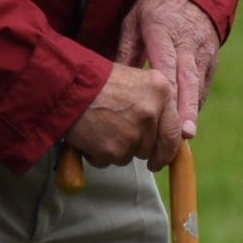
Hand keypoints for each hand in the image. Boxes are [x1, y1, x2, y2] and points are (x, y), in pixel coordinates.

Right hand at [65, 63, 179, 169]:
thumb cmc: (99, 81)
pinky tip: (91, 135)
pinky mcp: (114, 150)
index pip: (175, 130)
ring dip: (119, 150)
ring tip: (102, 128)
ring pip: (132, 155)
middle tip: (125, 144)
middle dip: (142, 150)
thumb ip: (155, 102)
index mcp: (162, 91)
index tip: (163, 157)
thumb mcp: (137, 81)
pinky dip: (100, 154)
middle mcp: (152, 113)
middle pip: (155, 148)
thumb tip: (167, 129)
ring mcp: (134, 134)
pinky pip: (111, 161)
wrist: (67, 87)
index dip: (169, 148)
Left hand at [116, 0, 218, 138]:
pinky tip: (188, 121)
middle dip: (187, 109)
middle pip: (188, 79)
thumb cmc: (156, 8)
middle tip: (185, 135)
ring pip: (199, 85)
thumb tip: (115, 83)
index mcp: (163, 32)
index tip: (164, 112)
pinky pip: (204, 84)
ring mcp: (203, 51)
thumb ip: (126, 51)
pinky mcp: (212, 58)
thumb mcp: (134, 22)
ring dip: (193, 111)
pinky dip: (196, 102)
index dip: (167, 92)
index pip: (167, 65)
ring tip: (186, 136)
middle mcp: (187, 43)